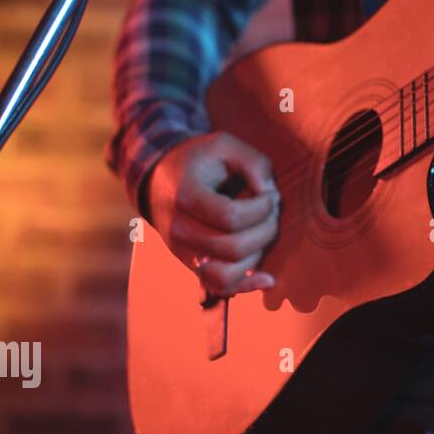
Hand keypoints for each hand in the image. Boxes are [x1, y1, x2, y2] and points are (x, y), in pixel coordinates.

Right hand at [146, 131, 279, 296]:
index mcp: (185, 196)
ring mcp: (182, 252)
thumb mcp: (226, 145)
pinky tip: (268, 278)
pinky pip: (219, 288)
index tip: (270, 194)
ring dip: (258, 255)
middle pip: (232, 248)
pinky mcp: (192, 265)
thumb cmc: (201, 160)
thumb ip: (255, 163)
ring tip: (262, 231)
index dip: (261, 208)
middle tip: (271, 212)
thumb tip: (270, 195)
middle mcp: (178, 229)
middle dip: (266, 231)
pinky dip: (247, 287)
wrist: (162, 180)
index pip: (230, 217)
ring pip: (227, 275)